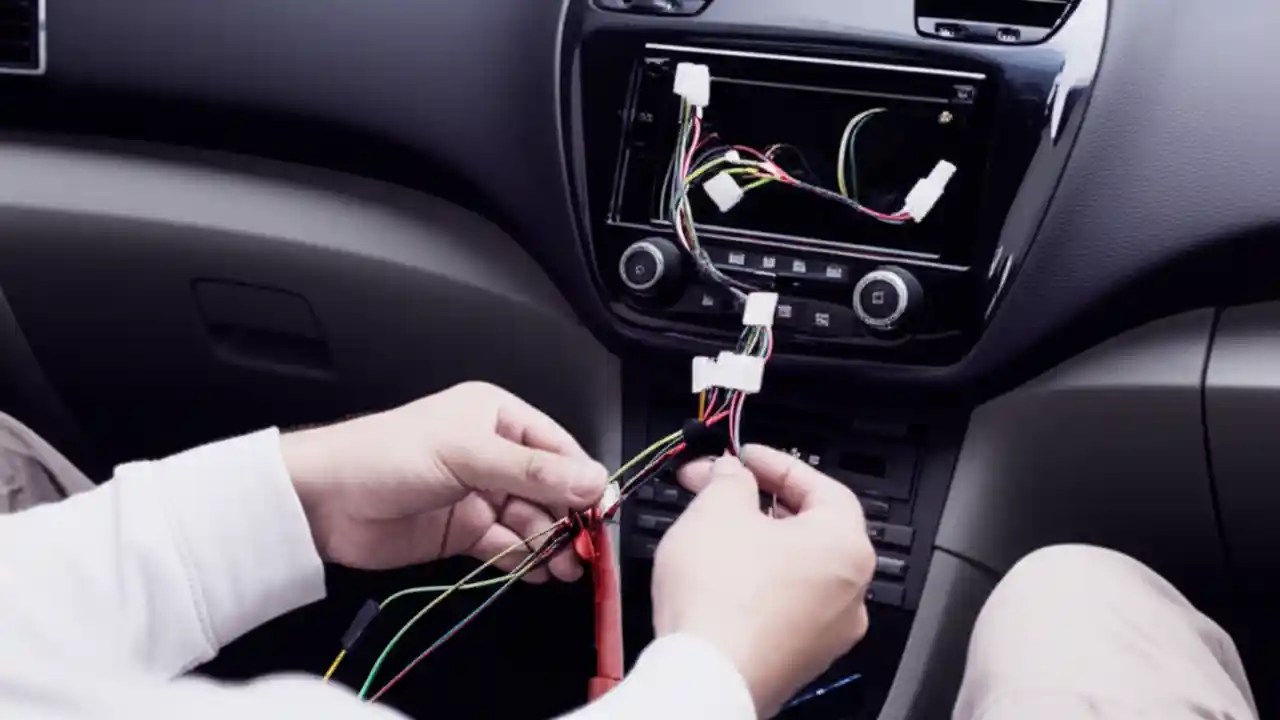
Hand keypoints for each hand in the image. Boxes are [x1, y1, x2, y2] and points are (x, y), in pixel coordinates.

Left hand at [280, 382, 605, 582]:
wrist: (321, 501)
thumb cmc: (387, 456)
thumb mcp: (467, 455)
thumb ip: (533, 473)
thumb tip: (593, 481)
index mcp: (497, 417)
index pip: (557, 449)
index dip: (583, 480)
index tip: (602, 511)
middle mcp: (493, 453)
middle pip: (550, 490)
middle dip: (569, 520)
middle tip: (585, 551)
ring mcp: (479, 494)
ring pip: (532, 521)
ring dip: (551, 545)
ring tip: (563, 569)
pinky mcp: (464, 531)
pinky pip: (507, 546)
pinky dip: (524, 560)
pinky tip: (537, 573)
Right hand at [653, 446, 874, 716]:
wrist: (704, 678)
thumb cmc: (720, 599)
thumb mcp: (717, 510)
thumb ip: (730, 479)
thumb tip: (731, 472)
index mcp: (846, 547)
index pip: (820, 486)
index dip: (775, 464)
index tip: (742, 458)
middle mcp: (850, 593)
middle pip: (809, 529)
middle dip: (760, 503)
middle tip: (718, 490)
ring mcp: (827, 633)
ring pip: (795, 571)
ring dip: (757, 545)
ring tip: (711, 534)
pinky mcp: (798, 660)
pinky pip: (782, 608)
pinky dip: (756, 586)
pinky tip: (718, 581)